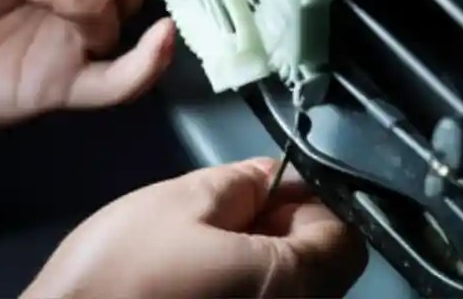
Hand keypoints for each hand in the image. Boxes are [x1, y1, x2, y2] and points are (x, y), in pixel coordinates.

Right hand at [23, 157, 367, 297]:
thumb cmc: (116, 276)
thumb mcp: (180, 202)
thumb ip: (239, 183)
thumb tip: (268, 175)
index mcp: (289, 283)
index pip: (347, 237)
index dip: (314, 201)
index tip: (272, 189)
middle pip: (320, 268)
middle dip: (284, 229)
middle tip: (231, 209)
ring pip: (286, 290)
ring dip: (259, 259)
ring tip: (202, 244)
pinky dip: (237, 286)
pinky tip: (192, 276)